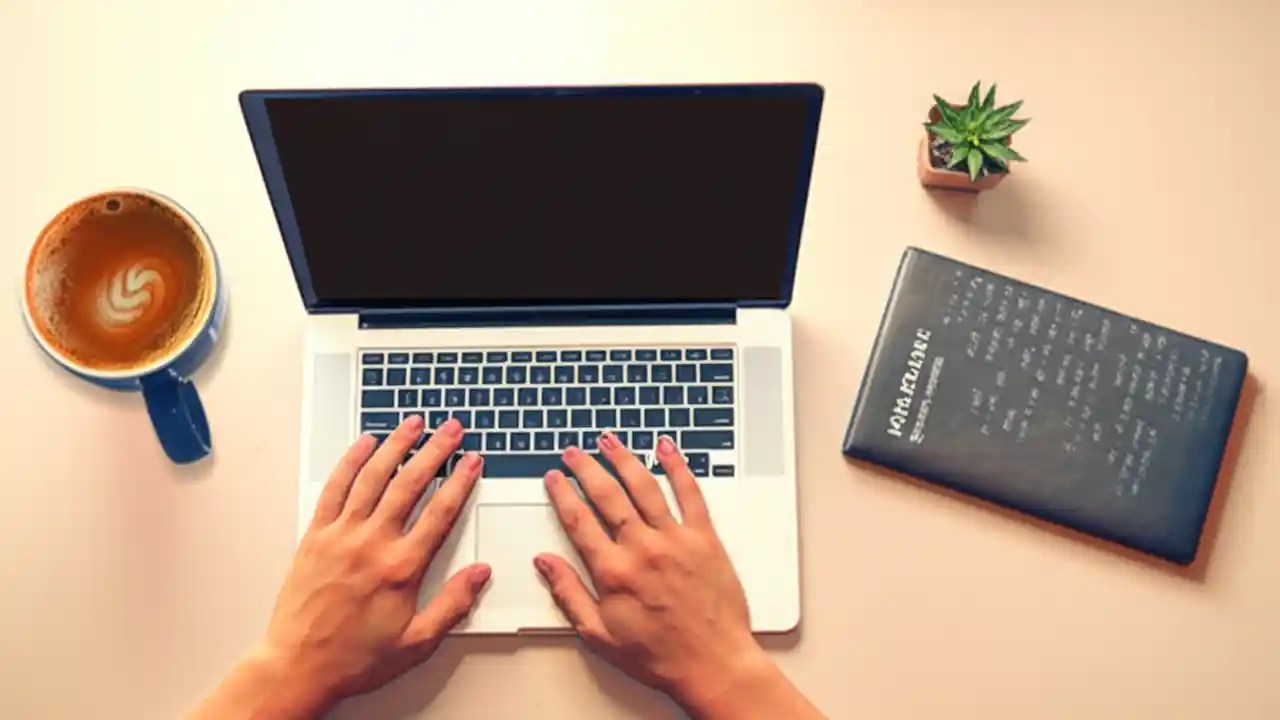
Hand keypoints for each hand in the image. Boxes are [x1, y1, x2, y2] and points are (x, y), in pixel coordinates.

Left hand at [188, 416, 488, 718]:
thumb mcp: (418, 642)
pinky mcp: (316, 536)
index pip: (441, 512)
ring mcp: (341, 535)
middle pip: (410, 483)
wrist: (298, 666)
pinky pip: (335, 488)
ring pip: (373, 477)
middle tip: (451, 429)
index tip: (472, 461)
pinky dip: (350, 461)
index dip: (460, 481)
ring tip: (413, 424)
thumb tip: (480, 574)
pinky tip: (364, 444)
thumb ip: (454, 604)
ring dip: (396, 445)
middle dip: (435, 450)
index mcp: (401, 567)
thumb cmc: (354, 658)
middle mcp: (372, 543)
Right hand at [536, 433, 821, 718]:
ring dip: (624, 459)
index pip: (578, 520)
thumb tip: (545, 563)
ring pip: (645, 487)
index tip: (554, 478)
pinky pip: (691, 494)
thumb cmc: (659, 655)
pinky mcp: (705, 539)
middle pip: (607, 495)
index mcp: (613, 572)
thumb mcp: (599, 634)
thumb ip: (568, 594)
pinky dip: (678, 467)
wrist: (712, 664)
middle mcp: (642, 549)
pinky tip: (666, 449)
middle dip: (586, 468)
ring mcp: (675, 540)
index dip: (562, 494)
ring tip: (609, 441)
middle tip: (574, 452)